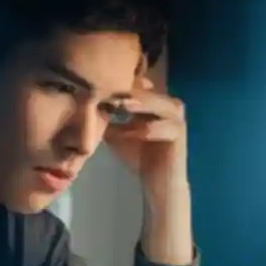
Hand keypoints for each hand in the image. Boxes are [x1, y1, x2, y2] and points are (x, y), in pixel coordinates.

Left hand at [103, 73, 188, 192]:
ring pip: (158, 103)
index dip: (118, 83)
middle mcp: (166, 104)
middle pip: (147, 89)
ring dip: (142, 103)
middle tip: (108, 89)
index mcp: (151, 101)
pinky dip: (149, 128)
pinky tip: (133, 132)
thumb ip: (107, 118)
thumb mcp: (117, 134)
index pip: (135, 83)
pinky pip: (166, 126)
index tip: (97, 84)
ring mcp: (175, 117)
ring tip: (123, 105)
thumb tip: (86, 106)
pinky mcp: (180, 132)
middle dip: (128, 90)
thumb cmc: (138, 157)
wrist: (158, 182)